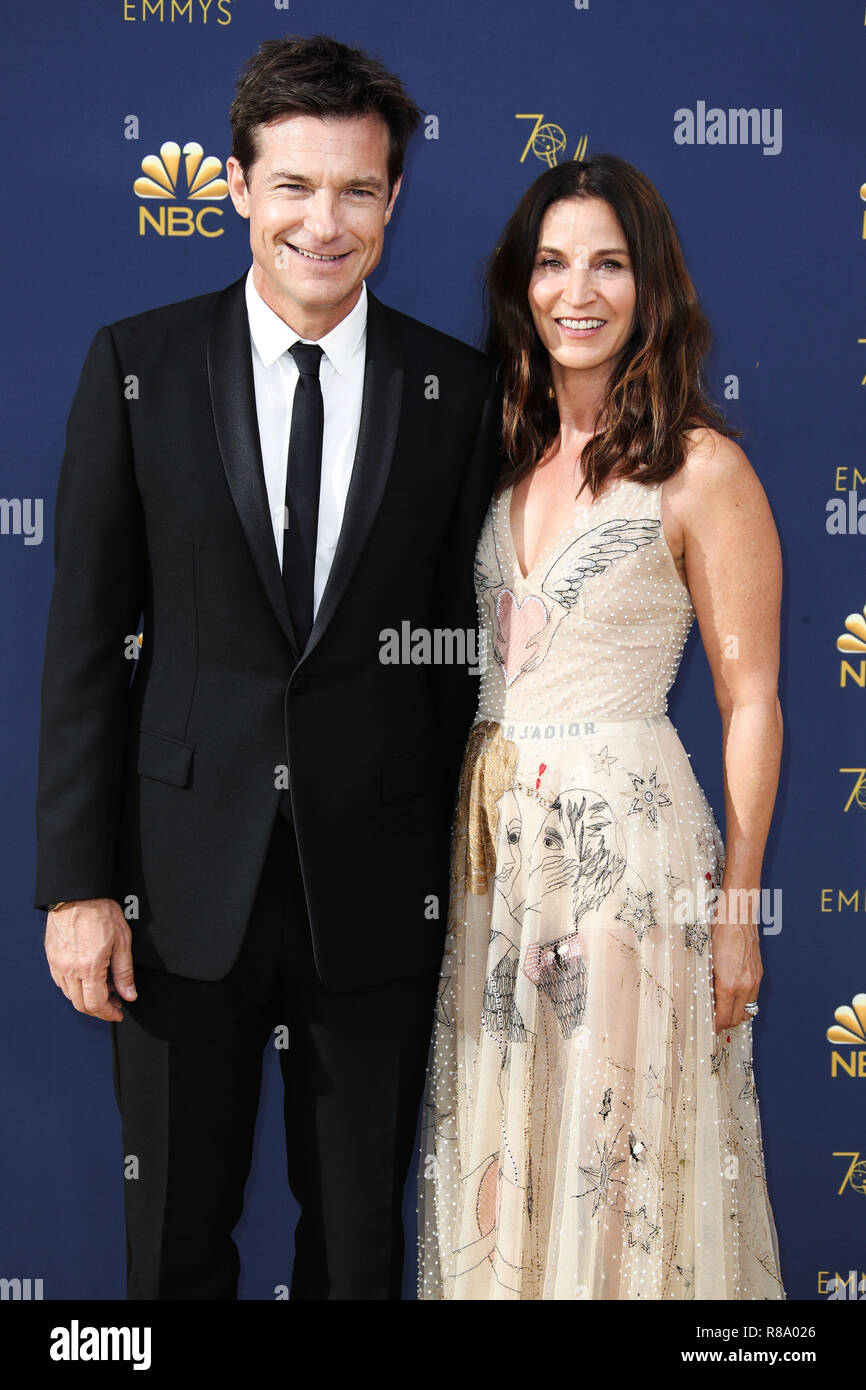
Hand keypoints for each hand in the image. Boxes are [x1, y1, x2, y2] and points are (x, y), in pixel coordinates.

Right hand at [44, 898, 136, 1022]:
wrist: (77, 894)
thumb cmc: (101, 912)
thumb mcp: (122, 942)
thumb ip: (125, 973)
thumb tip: (129, 995)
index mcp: (89, 968)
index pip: (96, 1004)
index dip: (109, 1014)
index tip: (118, 1013)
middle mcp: (69, 970)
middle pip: (81, 1004)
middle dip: (99, 1009)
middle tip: (114, 1003)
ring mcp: (57, 964)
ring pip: (69, 995)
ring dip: (86, 998)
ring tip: (104, 987)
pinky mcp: (51, 957)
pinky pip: (61, 981)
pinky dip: (75, 987)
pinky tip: (87, 977)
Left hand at [709, 913, 762, 1031]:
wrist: (737, 915)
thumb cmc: (718, 932)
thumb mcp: (705, 959)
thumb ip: (707, 983)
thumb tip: (705, 999)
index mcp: (729, 985)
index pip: (723, 1018)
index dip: (715, 1025)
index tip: (707, 1026)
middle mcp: (745, 986)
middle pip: (737, 1018)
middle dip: (725, 1022)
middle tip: (713, 1020)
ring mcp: (754, 980)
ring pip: (748, 1009)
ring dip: (736, 1013)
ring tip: (722, 1009)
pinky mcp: (759, 973)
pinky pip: (753, 996)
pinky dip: (743, 1001)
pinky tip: (733, 994)